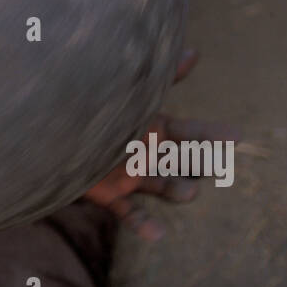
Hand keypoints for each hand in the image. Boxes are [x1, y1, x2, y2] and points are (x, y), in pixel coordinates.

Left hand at [83, 50, 239, 240]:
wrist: (49, 133)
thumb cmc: (93, 109)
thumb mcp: (129, 94)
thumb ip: (162, 78)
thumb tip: (194, 52)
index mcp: (153, 129)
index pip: (189, 132)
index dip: (211, 134)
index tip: (237, 136)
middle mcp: (146, 153)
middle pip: (181, 160)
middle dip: (200, 162)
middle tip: (217, 165)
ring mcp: (131, 176)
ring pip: (162, 186)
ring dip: (178, 190)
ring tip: (191, 192)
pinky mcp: (110, 195)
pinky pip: (129, 213)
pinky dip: (144, 224)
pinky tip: (159, 234)